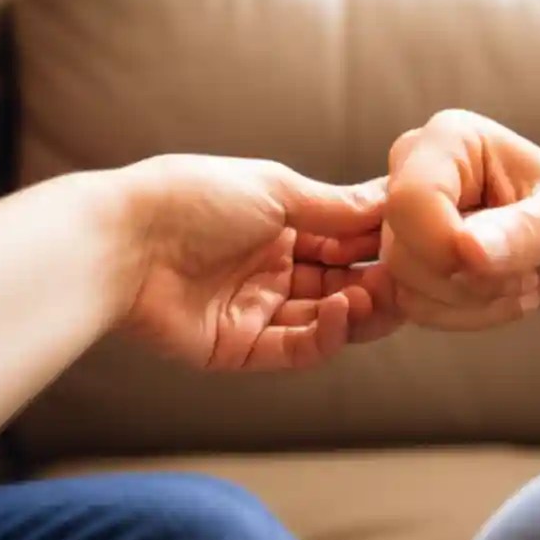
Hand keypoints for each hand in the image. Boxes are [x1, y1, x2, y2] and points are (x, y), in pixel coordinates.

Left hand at [111, 155, 400, 369]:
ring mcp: (258, 310)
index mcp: (282, 224)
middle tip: (413, 280)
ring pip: (327, 321)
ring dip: (360, 310)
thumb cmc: (191, 198)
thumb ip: (335, 207)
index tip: (418, 240)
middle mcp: (273, 268)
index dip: (380, 242)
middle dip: (380, 282)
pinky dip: (326, 335)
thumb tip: (390, 201)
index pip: (347, 239)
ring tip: (382, 296)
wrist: (121, 240)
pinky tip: (342, 313)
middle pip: (343, 284)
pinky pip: (296, 349)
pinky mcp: (240, 349)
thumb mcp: (275, 189)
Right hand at [383, 110, 539, 329]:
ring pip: (401, 284)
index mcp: (451, 138)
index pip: (410, 199)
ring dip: (468, 303)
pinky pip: (406, 304)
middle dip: (467, 282)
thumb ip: (526, 230)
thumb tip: (469, 250)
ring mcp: (402, 215)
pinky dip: (457, 316)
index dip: (446, 247)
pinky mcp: (401, 255)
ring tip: (517, 285)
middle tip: (526, 277)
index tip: (512, 269)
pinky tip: (495, 299)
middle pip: (400, 249)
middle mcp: (412, 169)